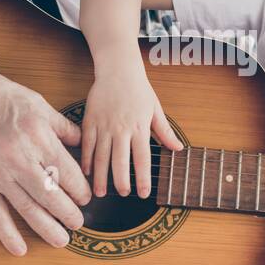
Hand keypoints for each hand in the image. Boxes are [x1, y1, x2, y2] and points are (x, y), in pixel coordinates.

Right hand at [0, 68, 90, 256]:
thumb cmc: (2, 97)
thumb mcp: (39, 104)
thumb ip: (63, 127)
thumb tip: (82, 143)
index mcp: (37, 137)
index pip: (68, 173)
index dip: (81, 190)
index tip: (86, 197)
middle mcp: (18, 159)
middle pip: (51, 196)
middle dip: (69, 213)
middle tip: (79, 223)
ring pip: (27, 209)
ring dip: (47, 229)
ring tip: (62, 241)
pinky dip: (7, 234)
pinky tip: (20, 249)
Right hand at [80, 63, 183, 198]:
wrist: (118, 69)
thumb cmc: (139, 89)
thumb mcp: (155, 109)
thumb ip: (164, 131)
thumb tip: (178, 148)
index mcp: (139, 127)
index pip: (142, 158)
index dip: (143, 178)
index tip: (143, 194)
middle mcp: (121, 128)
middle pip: (120, 160)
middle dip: (120, 181)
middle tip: (122, 195)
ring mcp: (104, 125)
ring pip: (101, 156)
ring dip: (100, 176)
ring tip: (99, 193)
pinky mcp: (90, 120)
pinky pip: (87, 144)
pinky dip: (86, 159)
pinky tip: (86, 172)